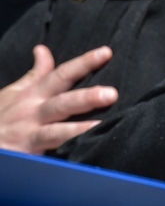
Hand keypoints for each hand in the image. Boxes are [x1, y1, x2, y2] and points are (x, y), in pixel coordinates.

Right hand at [0, 45, 117, 153]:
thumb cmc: (0, 116)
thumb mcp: (13, 93)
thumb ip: (34, 74)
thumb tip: (43, 50)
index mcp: (34, 94)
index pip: (61, 75)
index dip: (84, 63)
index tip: (106, 52)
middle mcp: (33, 113)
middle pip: (63, 103)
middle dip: (86, 98)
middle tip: (112, 94)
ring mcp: (30, 135)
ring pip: (57, 131)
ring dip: (79, 129)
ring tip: (101, 126)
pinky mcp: (27, 155)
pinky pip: (48, 155)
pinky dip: (64, 153)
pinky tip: (82, 153)